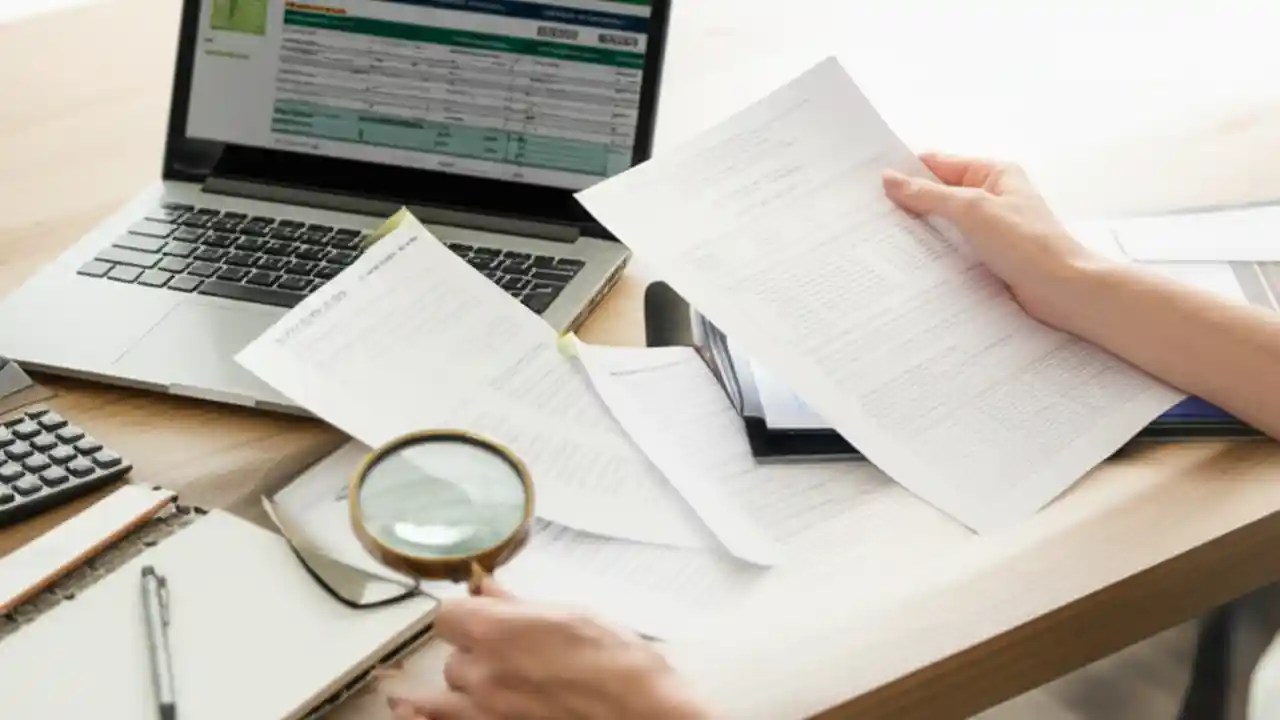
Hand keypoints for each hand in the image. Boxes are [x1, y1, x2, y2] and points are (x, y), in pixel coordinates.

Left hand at [387, 579, 709, 719]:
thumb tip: (484, 586)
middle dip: (476, 655)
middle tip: (510, 655)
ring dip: (464, 687)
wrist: (642, 713)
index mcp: (496, 631)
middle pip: (453, 659)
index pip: (447, 615)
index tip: (478, 614)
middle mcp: (481, 673)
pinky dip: (436, 716)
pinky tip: (415, 712)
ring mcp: (484, 711)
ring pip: (450, 695)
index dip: (464, 613)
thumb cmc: (617, 662)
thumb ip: (518, 605)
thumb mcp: (570, 615)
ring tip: (473, 683)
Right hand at [882, 153, 1109, 327]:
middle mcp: (993, 197)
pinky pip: (954, 248)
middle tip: (871, 211)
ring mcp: (992, 228)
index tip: (872, 180)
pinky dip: (935, 252)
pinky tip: (911, 260)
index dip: (908, 170)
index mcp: (995, 173)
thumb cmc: (1027, 243)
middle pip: (940, 193)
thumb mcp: (972, 210)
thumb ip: (929, 195)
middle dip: (910, 202)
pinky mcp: (990, 256)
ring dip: (921, 230)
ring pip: (945, 223)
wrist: (1064, 289)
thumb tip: (891, 179)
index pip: (940, 164)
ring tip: (883, 237)